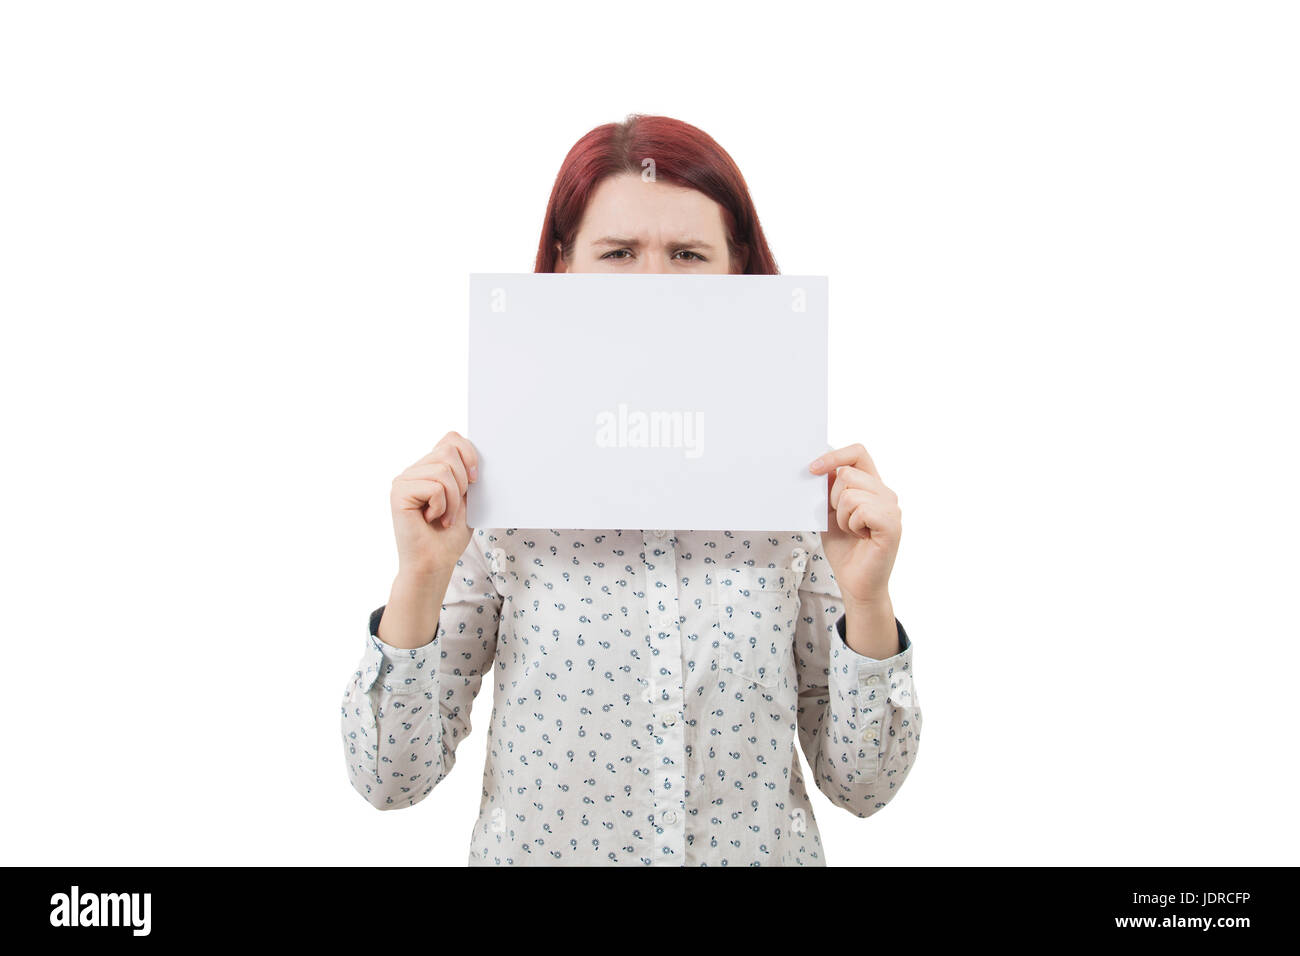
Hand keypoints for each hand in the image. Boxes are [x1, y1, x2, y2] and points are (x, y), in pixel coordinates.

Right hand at [390, 431, 479, 575]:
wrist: (435, 562)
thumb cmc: (449, 535)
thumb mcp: (467, 499)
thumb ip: (467, 474)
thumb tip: (478, 455)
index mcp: (429, 468)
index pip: (451, 439)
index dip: (469, 454)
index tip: (475, 480)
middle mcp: (414, 470)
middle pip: (449, 452)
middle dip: (462, 483)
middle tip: (455, 508)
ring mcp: (404, 480)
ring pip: (443, 470)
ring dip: (453, 500)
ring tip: (445, 517)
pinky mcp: (399, 492)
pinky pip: (434, 487)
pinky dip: (442, 506)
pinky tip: (432, 519)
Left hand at [808, 443, 900, 607]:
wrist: (855, 582)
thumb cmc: (844, 548)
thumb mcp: (829, 512)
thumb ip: (828, 489)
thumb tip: (820, 466)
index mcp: (872, 486)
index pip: (857, 453)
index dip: (834, 456)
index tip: (812, 469)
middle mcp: (885, 493)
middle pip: (847, 474)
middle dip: (833, 499)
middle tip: (842, 521)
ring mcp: (891, 508)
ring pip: (850, 493)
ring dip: (842, 516)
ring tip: (852, 531)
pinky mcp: (891, 524)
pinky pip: (861, 510)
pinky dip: (851, 525)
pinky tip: (859, 536)